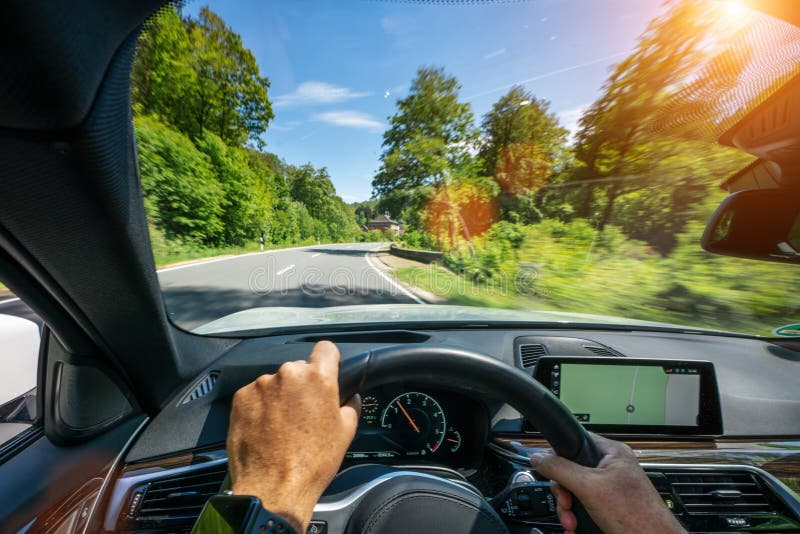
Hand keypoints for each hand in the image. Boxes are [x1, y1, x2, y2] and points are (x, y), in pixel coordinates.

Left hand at [226, 341, 359, 531]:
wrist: (273, 489)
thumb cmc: (312, 463)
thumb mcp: (345, 433)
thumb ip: (350, 405)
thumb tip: (349, 397)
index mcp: (318, 378)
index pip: (325, 348)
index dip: (328, 360)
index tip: (326, 371)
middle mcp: (288, 374)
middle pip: (298, 369)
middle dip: (302, 385)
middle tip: (303, 412)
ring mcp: (261, 385)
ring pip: (275, 383)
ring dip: (279, 396)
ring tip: (281, 426)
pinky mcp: (240, 398)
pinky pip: (255, 395)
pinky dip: (260, 407)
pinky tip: (265, 429)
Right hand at [530, 433, 685, 533]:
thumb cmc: (636, 516)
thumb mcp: (589, 487)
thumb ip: (561, 468)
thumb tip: (539, 457)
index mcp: (611, 453)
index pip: (574, 442)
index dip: (559, 457)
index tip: (551, 472)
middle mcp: (611, 468)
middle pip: (571, 471)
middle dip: (563, 493)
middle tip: (566, 504)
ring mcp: (610, 488)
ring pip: (575, 491)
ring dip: (568, 509)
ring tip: (572, 522)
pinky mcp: (608, 506)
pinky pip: (583, 506)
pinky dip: (576, 518)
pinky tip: (576, 528)